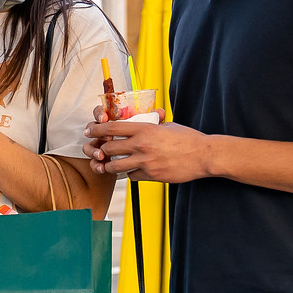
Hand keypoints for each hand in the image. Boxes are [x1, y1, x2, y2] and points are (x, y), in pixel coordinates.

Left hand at [84, 116, 214, 182]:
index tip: (89, 131)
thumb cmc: (188, 139)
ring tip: (110, 165)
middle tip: (99, 151)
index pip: (112, 128)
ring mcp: (145, 162)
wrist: (204, 155)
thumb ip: (155, 123)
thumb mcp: (169, 125)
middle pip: (109, 148)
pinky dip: (130, 173)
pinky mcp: (151, 176)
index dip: (97, 129)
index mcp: (144, 130)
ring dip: (110, 166)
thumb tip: (151, 116)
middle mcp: (141, 145)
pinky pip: (132, 176)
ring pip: (115, 166)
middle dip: (101, 150)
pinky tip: (133, 170)